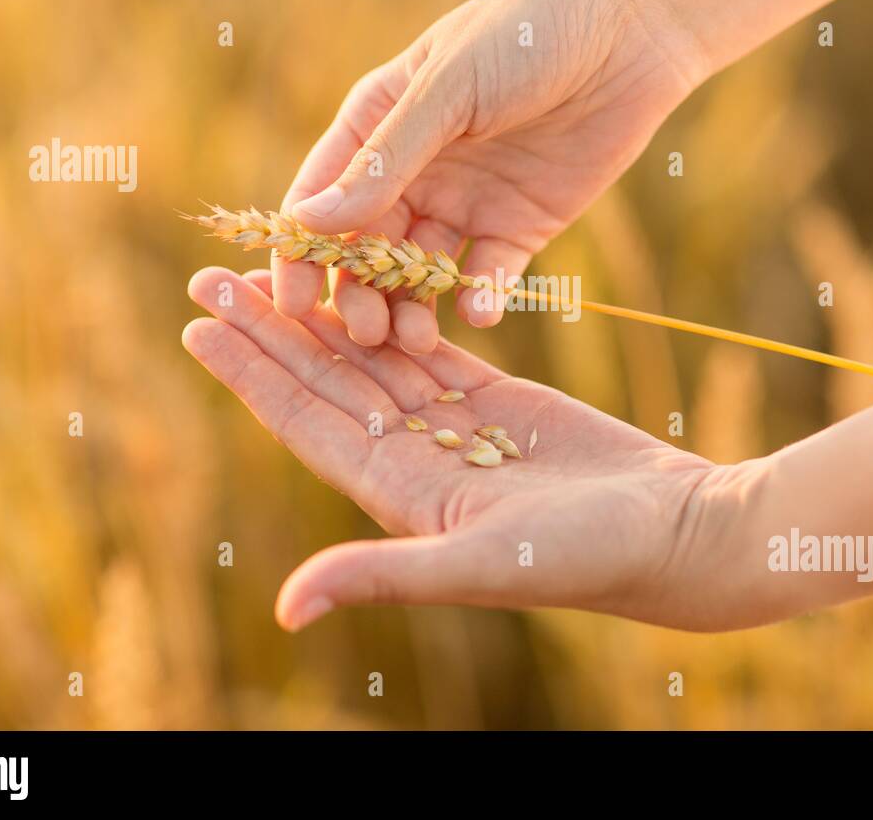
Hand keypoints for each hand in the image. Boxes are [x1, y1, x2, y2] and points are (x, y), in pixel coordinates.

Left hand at [184, 266, 759, 631]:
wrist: (673, 534)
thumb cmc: (584, 559)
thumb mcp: (477, 563)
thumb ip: (382, 575)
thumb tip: (286, 610)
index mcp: (397, 493)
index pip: (306, 423)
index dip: (251, 374)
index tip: (199, 323)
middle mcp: (414, 460)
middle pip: (326, 382)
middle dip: (269, 330)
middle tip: (210, 274)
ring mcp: (455, 429)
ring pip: (373, 359)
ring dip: (323, 313)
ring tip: (276, 263)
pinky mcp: (498, 403)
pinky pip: (431, 349)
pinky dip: (395, 313)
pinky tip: (361, 279)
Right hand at [271, 0, 698, 353]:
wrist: (630, 31)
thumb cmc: (526, 35)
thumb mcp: (448, 89)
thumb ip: (385, 160)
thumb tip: (310, 221)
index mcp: (378, 124)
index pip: (322, 196)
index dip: (302, 250)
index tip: (290, 302)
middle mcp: (415, 168)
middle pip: (368, 247)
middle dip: (360, 293)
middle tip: (366, 331)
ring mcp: (467, 200)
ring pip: (422, 273)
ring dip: (413, 309)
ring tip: (415, 339)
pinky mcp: (520, 225)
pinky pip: (488, 275)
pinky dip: (479, 298)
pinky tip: (478, 310)